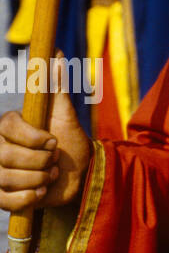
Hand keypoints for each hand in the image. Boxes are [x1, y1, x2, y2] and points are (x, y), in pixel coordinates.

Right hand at [0, 62, 92, 212]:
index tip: (54, 141)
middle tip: (56, 159)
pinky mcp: (0, 196)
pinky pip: (5, 201)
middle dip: (41, 160)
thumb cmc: (69, 139)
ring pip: (6, 178)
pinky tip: (41, 191)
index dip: (34, 137)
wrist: (78, 172)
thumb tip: (55, 52)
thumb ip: (56, 86)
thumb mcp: (65, 113)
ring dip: (39, 178)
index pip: (8, 127)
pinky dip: (28, 198)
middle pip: (7, 156)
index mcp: (9, 126)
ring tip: (51, 173)